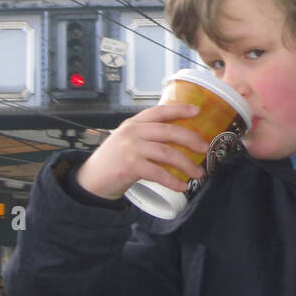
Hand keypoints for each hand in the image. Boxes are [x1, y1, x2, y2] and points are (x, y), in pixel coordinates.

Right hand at [74, 103, 208, 200]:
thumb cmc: (114, 161)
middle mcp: (132, 132)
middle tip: (205, 148)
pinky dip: (172, 181)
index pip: (160, 111)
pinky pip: (157, 173)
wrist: (91, 179)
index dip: (180, 109)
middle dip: (190, 139)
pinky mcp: (129, 166)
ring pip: (166, 153)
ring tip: (198, 174)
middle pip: (168, 131)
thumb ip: (147, 136)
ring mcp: (130, 148)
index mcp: (134, 123)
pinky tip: (181, 186)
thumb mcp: (128, 140)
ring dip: (186, 164)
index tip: (198, 111)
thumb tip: (179, 141)